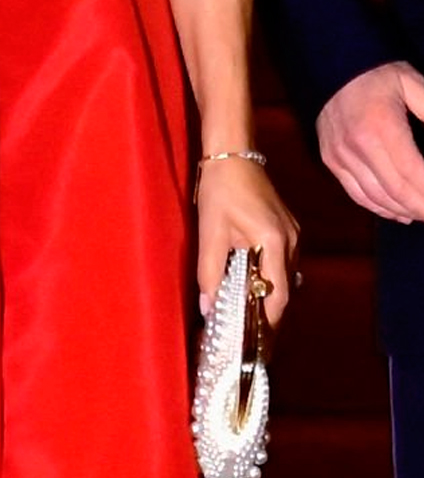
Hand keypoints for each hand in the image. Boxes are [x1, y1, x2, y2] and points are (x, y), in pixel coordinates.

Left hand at [196, 158, 298, 328]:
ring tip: (250, 320)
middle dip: (268, 316)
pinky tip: (253, 288)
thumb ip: (209, 272)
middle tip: (251, 340)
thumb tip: (207, 309)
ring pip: (285, 279)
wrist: (234, 153)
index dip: (267, 324)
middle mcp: (291, 241)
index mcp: (273, 242)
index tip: (256, 347)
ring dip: (269, 298)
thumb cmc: (220, 189)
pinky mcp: (288, 230)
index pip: (277, 295)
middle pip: (285, 291)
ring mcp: (293, 235)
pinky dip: (271, 280)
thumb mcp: (210, 231)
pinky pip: (283, 264)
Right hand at [316, 61, 423, 222]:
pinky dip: (381, 209)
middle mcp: (357, 146)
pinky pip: (357, 194)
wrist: (331, 63)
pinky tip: (399, 212)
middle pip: (397, 194)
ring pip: (378, 199)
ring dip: (405, 211)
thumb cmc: (377, 73)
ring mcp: (340, 155)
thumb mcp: (412, 84)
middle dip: (423, 208)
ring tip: (423, 211)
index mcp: (381, 127)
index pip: (414, 175)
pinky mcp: (330, 159)